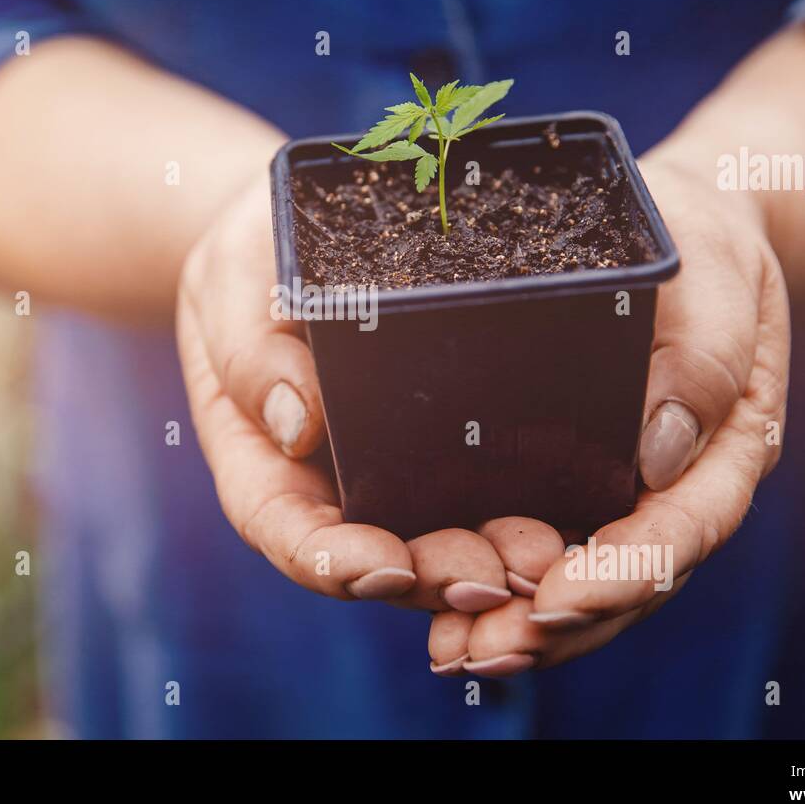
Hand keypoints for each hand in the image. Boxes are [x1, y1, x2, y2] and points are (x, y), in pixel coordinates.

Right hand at [177, 181, 527, 613]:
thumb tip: (300, 427)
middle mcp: (329, 482)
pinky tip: (570, 517)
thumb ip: (250, 350)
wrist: (301, 227)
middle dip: (433, 574)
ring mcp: (391, 469)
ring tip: (542, 559)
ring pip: (437, 537)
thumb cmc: (253, 252)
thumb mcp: (234, 279)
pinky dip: (523, 509)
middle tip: (494, 576)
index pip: (287, 529)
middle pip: (375, 554)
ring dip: (488, 557)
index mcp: (261, 457)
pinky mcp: (450, 441)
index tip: (385, 569)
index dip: (332, 562)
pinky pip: (483, 489)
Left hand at [426, 150, 791, 675]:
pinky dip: (510, 586)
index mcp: (728, 444)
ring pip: (586, 580)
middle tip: (478, 649)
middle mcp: (681, 485)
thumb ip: (701, 355)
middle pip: (627, 580)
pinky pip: (554, 546)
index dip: (621, 574)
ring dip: (523, 624)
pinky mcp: (584, 482)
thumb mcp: (714, 274)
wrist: (688, 232)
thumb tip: (660, 455)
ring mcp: (633, 492)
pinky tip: (453, 609)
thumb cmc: (703, 243)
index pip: (681, 530)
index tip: (554, 601)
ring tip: (454, 650)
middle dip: (555, 624)